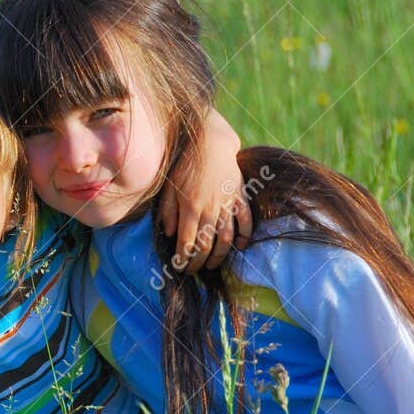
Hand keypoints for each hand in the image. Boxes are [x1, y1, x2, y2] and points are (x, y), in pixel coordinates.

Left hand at [159, 108, 250, 273]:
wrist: (209, 142)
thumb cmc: (184, 165)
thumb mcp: (169, 187)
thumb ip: (168, 212)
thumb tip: (170, 234)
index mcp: (190, 207)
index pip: (186, 242)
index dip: (183, 259)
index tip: (178, 268)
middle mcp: (210, 208)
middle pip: (206, 244)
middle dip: (197, 262)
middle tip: (192, 271)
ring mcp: (227, 203)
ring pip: (227, 237)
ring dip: (220, 256)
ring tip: (211, 265)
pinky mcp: (240, 196)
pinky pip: (246, 220)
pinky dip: (245, 235)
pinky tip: (240, 246)